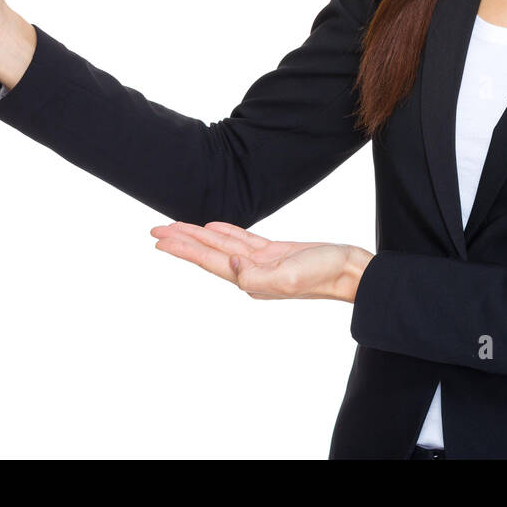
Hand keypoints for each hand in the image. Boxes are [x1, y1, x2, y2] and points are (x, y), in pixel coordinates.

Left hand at [150, 221, 372, 302]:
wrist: (351, 272)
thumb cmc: (324, 276)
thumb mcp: (288, 279)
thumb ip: (255, 277)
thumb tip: (230, 264)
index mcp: (250, 279)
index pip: (208, 261)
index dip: (182, 249)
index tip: (159, 239)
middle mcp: (250, 272)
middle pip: (208, 253)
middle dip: (181, 240)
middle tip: (155, 229)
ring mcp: (262, 262)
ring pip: (222, 245)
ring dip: (198, 235)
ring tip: (176, 227)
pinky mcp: (275, 252)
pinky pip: (243, 239)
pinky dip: (225, 231)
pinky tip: (212, 228)